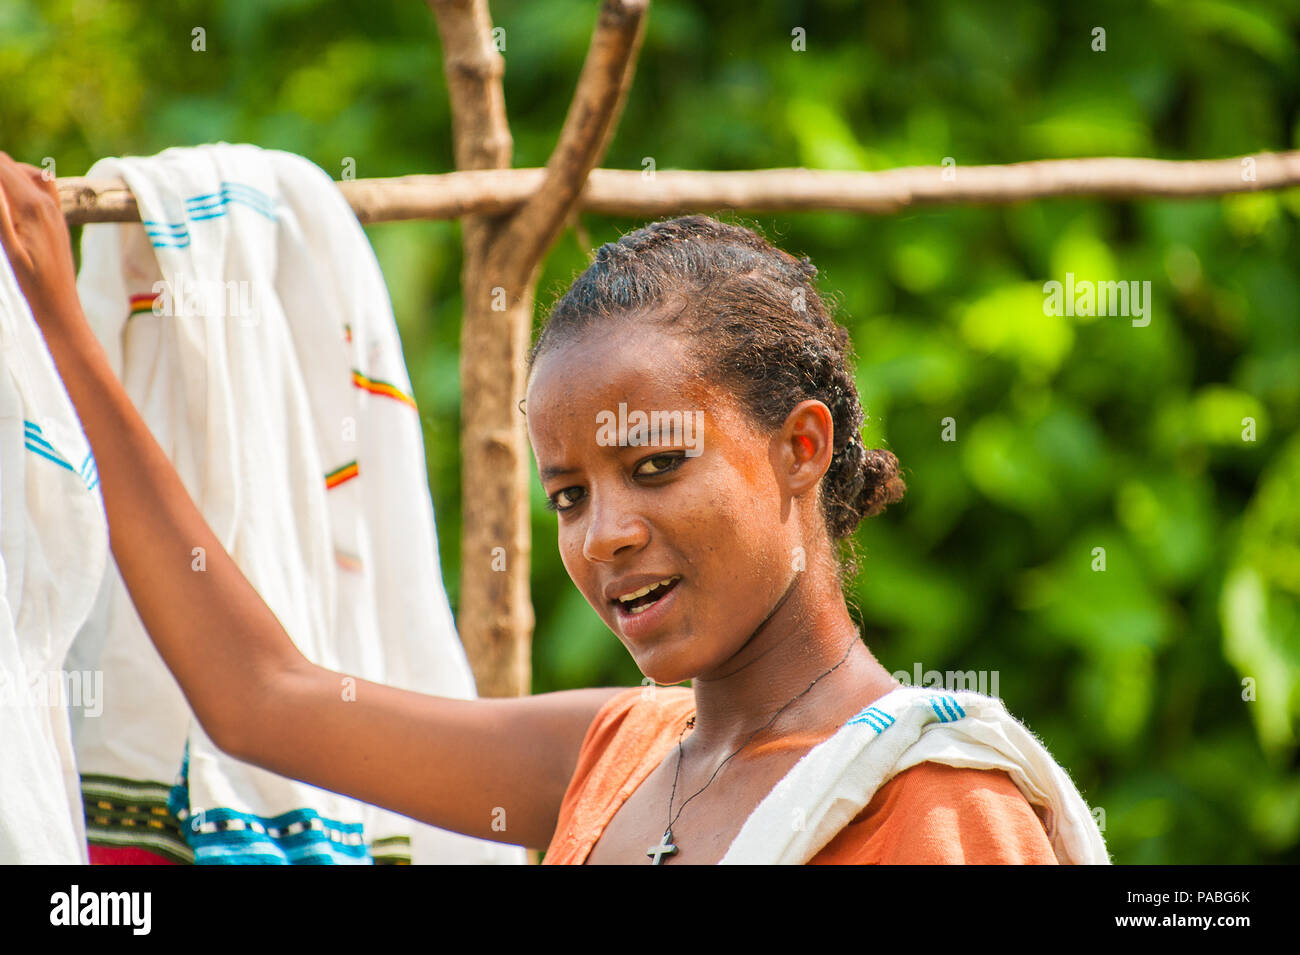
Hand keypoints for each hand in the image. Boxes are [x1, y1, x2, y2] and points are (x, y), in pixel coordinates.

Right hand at [0, 152, 84, 333]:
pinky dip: (18, 180)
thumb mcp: (8, 248)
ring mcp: (54, 210)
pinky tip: (7, 194)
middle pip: (7, 164)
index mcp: (33, 205)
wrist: (60, 310)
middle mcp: (47, 201)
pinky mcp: (55, 220)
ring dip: (1, 173)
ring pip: (22, 172)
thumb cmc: (31, 286)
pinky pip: (39, 186)